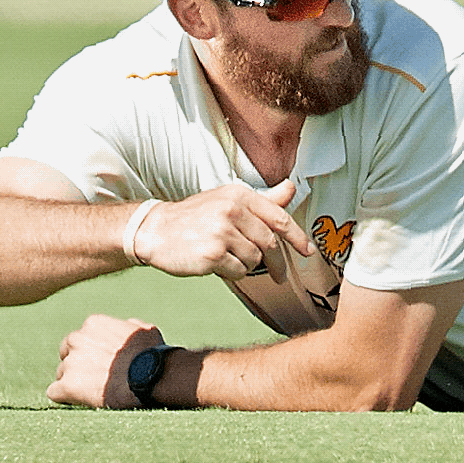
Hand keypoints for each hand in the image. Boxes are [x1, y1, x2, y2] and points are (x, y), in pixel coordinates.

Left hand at [46, 315, 165, 408]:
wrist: (150, 376)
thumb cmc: (152, 354)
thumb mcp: (143, 330)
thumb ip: (127, 327)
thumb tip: (125, 325)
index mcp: (93, 324)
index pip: (80, 337)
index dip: (91, 351)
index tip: (103, 361)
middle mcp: (76, 339)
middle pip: (67, 354)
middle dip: (78, 364)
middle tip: (96, 377)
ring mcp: (70, 363)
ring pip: (62, 374)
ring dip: (75, 382)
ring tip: (96, 391)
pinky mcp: (66, 385)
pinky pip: (55, 392)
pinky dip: (66, 397)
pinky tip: (84, 400)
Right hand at [129, 181, 315, 280]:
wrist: (155, 230)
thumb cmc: (195, 217)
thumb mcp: (228, 200)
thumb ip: (263, 200)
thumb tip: (292, 187)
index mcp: (240, 196)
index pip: (280, 218)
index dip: (298, 238)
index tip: (308, 251)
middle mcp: (232, 211)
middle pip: (270, 243)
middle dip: (278, 262)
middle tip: (280, 275)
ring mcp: (222, 232)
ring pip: (255, 259)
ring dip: (247, 264)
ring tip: (228, 257)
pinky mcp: (212, 254)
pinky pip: (239, 271)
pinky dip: (233, 272)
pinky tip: (218, 264)